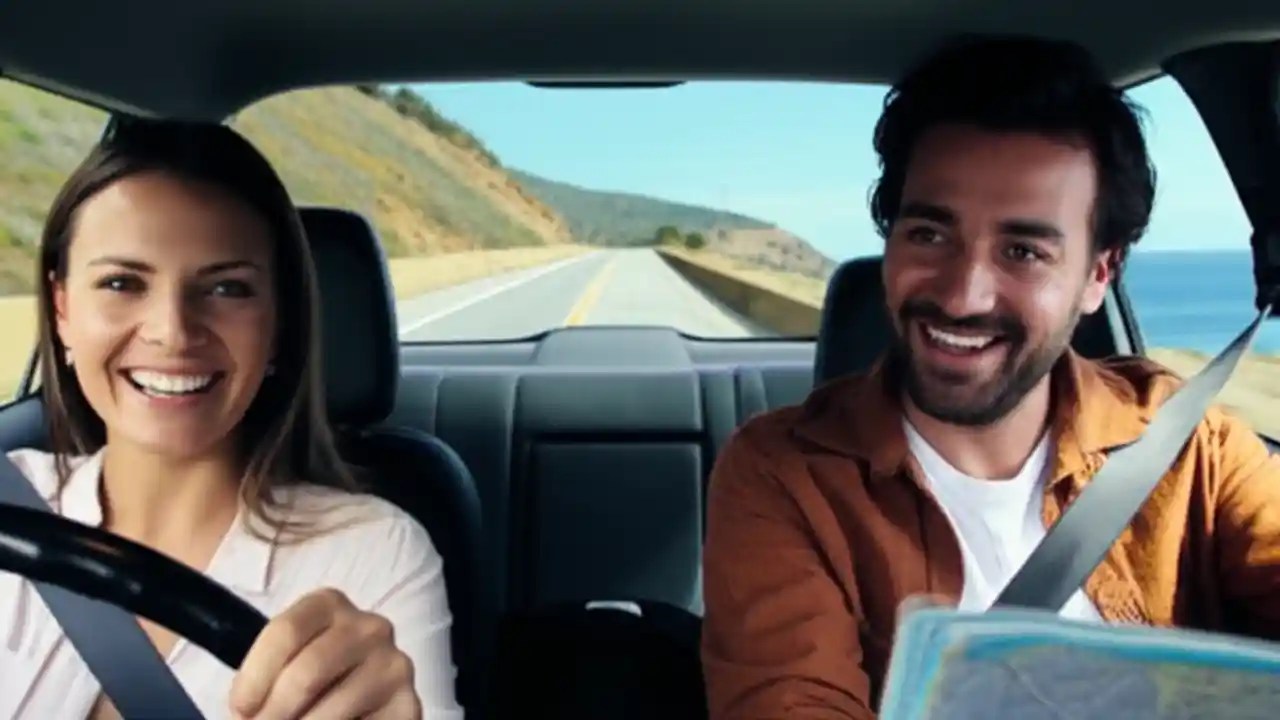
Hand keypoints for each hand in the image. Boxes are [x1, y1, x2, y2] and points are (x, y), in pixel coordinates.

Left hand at [228, 588, 421, 719]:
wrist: (359, 695)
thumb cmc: (307, 679)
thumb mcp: (283, 663)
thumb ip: (265, 675)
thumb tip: (247, 714)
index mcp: (330, 604)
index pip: (285, 632)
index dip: (254, 678)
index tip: (241, 709)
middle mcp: (370, 627)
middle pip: (307, 672)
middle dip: (273, 712)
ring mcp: (394, 665)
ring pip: (330, 710)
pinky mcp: (408, 706)